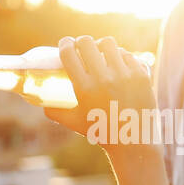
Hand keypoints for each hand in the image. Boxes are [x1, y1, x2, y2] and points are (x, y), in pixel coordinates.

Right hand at [42, 35, 156, 150]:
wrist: (134, 142)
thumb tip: (42, 104)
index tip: (65, 43)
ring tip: (102, 52)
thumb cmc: (101, 132)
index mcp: (85, 88)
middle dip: (81, 42)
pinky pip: (128, 54)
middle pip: (86, 42)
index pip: (69, 54)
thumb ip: (55, 112)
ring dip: (102, 46)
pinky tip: (118, 63)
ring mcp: (124, 75)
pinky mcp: (141, 75)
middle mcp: (104, 78)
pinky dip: (121, 57)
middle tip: (82, 47)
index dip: (64, 44)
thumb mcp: (74, 123)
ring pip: (108, 43)